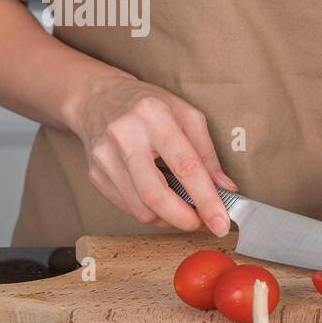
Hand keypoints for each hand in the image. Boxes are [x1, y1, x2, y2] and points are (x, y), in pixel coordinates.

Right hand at [66, 75, 236, 233]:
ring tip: (185, 211)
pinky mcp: (96, 174)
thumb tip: (226, 189)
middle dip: (184, 219)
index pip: (185, 167)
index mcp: (154, 117)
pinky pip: (128, 207)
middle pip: (155, 195)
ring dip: (169, 219)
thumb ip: (207, 153)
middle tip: (202, 224)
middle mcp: (125, 136)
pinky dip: (151, 213)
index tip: (221, 222)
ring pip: (140, 208)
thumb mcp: (186, 115)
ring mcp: (105, 158)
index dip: (206, 200)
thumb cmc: (149, 106)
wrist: (99, 98)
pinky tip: (163, 204)